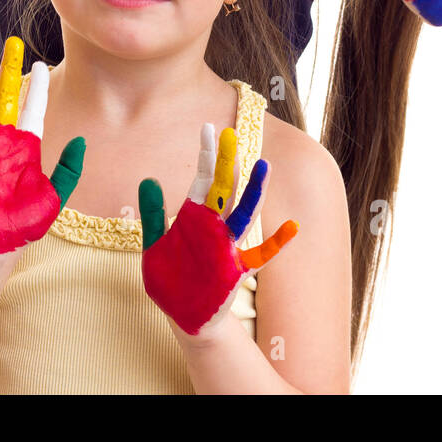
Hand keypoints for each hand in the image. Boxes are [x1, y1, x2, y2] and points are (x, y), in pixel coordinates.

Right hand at [0, 36, 83, 256]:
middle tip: (13, 42)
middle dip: (9, 69)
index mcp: (25, 147)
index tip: (41, 65)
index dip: (37, 87)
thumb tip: (81, 141)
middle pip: (6, 96)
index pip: (33, 108)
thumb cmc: (25, 224)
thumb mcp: (55, 195)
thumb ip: (68, 169)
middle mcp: (2, 141)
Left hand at [139, 123, 298, 338]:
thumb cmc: (170, 278)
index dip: (206, 155)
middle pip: (224, 189)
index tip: (210, 127)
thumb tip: (148, 178)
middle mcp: (214, 226)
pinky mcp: (236, 270)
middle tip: (231, 134)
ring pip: (244, 214)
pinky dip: (278, 242)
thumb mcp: (154, 244)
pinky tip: (293, 227)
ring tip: (264, 165)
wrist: (183, 314)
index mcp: (194, 216)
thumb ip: (153, 214)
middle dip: (227, 163)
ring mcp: (227, 246)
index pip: (202, 179)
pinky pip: (261, 254)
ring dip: (254, 192)